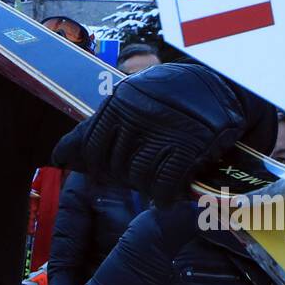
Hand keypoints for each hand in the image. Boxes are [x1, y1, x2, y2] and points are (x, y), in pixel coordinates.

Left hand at [52, 63, 244, 204]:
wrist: (225, 88)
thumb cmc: (172, 99)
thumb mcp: (131, 103)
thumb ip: (97, 130)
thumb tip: (59, 157)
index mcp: (118, 102)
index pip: (89, 146)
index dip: (96, 164)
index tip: (104, 171)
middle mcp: (136, 114)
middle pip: (114, 166)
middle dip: (126, 175)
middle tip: (144, 170)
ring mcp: (161, 130)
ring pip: (138, 177)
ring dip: (148, 185)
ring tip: (161, 177)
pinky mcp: (187, 145)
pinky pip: (165, 185)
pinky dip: (167, 195)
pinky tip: (171, 194)